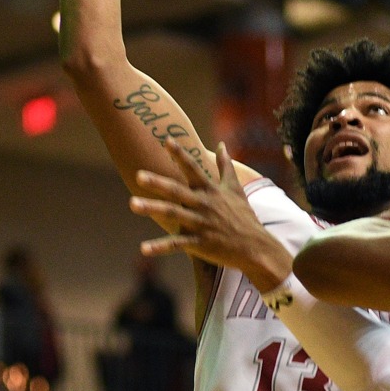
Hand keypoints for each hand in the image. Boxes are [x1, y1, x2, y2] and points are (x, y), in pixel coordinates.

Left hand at [131, 142, 292, 291]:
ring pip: (173, 214)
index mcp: (211, 190)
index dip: (180, 154)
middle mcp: (204, 204)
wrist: (256, 247)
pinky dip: (160, 247)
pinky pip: (177, 245)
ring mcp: (201, 224)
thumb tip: (222, 145)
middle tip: (139, 175)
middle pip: (177, 191)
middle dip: (158, 182)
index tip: (166, 141)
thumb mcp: (235, 188)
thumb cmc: (244, 217)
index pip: (193, 169)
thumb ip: (226, 165)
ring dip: (152, 208)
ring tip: (132, 204)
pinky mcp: (200, 243)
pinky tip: (143, 248)